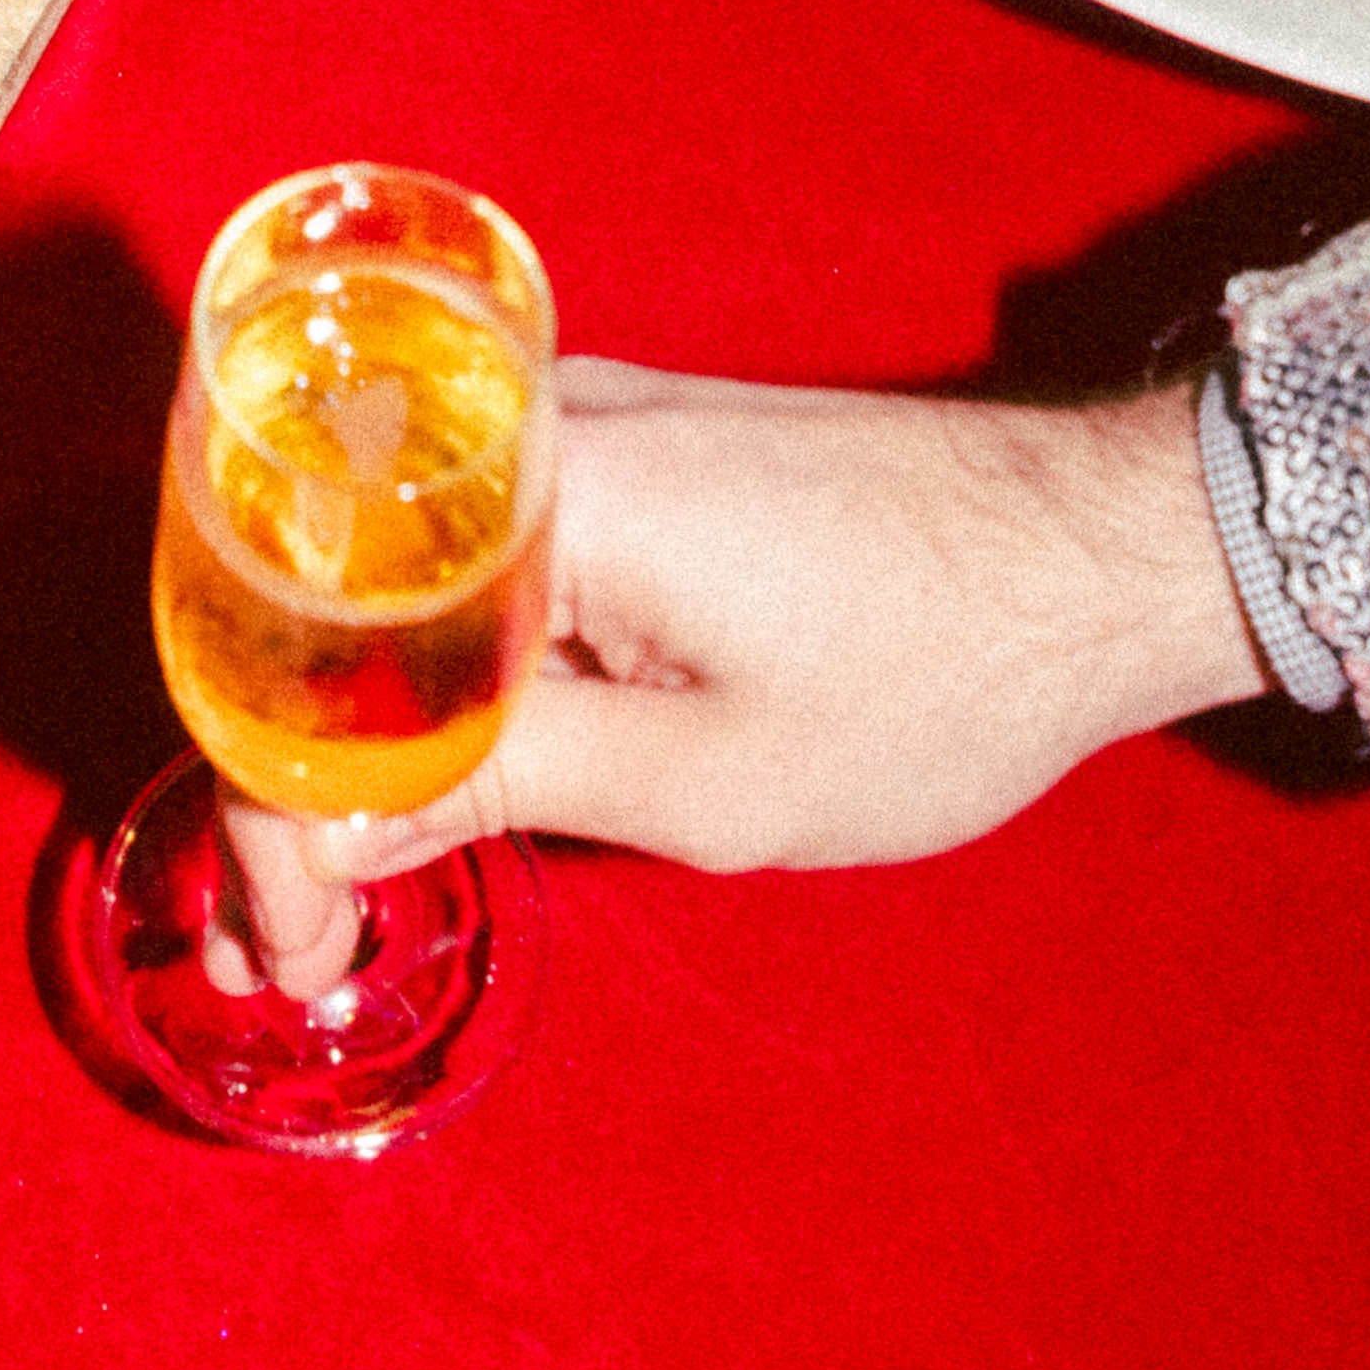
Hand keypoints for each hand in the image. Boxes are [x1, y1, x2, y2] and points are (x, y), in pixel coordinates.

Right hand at [221, 367, 1263, 997]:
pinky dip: (430, 680)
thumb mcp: (712, 783)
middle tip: (287, 946)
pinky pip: (467, 563)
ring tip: (332, 899)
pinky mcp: (622, 451)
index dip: (271, 817)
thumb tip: (318, 831)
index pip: (309, 651)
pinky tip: (421, 790)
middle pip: (321, 607)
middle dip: (281, 788)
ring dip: (347, 741)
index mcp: (543, 488)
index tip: (288, 948)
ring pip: (387, 589)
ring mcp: (575, 424)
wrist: (1099, 547)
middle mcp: (530, 421)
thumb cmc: (936, 671)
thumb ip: (499, 788)